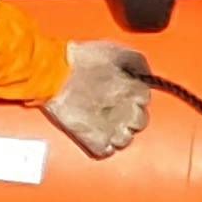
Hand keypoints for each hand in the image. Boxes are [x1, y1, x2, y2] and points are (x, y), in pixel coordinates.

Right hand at [48, 39, 154, 160]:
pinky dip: (103, 144)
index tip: (123, 94)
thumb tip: (147, 75)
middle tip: (112, 107)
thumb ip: (138, 63)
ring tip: (103, 121)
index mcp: (135, 90)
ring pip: (125, 139)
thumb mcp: (116, 51)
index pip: (145, 100)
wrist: (55, 75)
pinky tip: (96, 133)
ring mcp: (112, 130)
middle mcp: (128, 112)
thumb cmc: (82, 61)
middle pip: (139, 121)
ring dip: (117, 131)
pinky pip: (108, 151)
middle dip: (128, 115)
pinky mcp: (95, 142)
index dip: (133, 96)